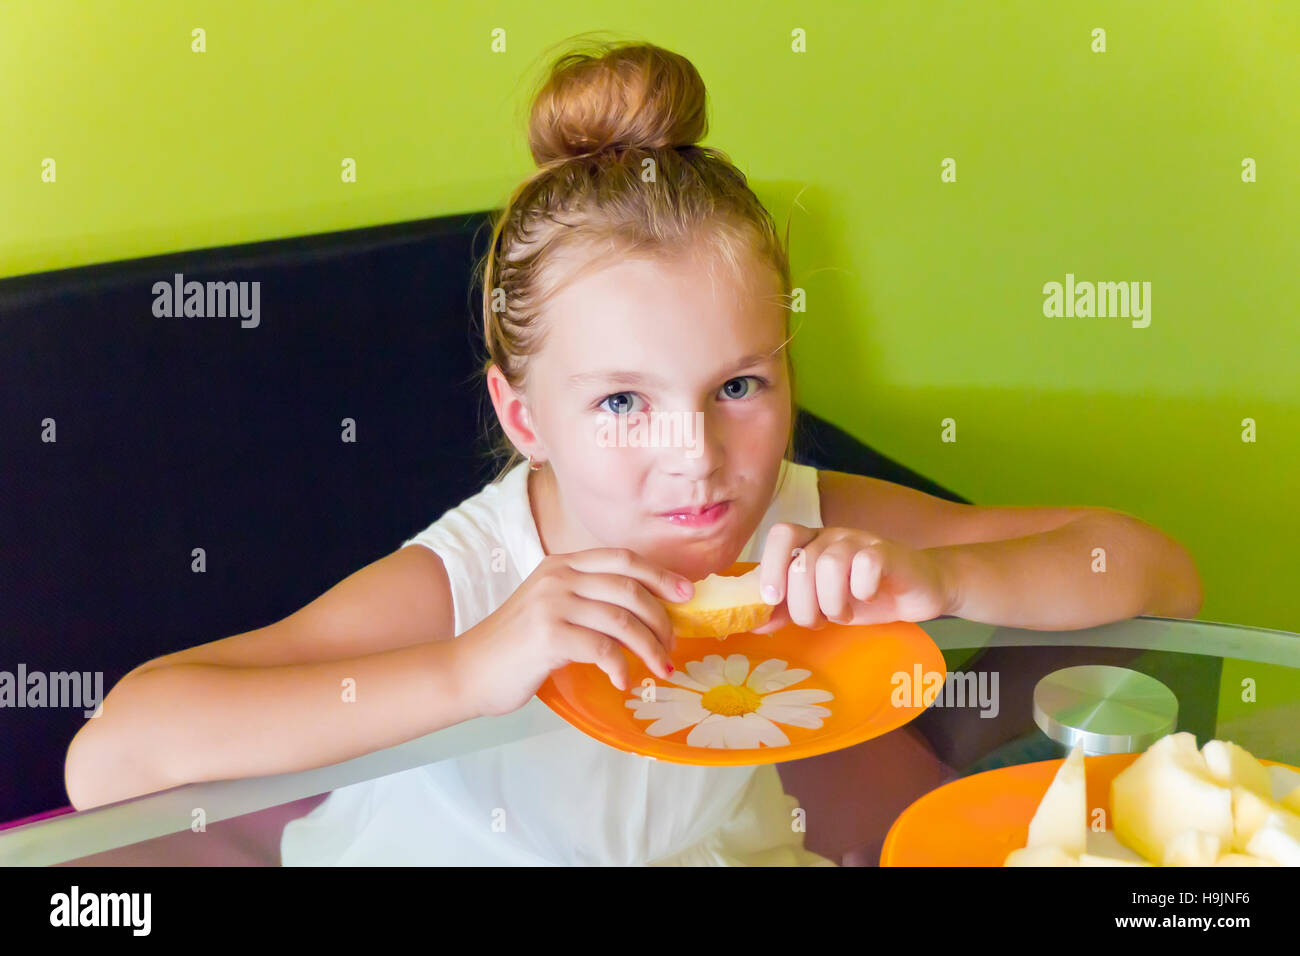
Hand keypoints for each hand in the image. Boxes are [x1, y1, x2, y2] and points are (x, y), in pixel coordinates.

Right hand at [460, 549, 689, 717]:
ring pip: (623, 620)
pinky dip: (621, 667)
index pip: (623, 559)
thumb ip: (587, 600)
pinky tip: (623, 681)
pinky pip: (604, 649)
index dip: (660, 575)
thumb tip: (644, 613)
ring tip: (659, 667)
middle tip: (672, 645)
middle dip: (661, 619)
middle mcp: (559, 577)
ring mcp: (553, 604)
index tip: (686, 595)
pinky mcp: (549, 636)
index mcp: (562, 564)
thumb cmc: (515, 646)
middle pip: (630, 589)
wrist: (467, 670)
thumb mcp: (551, 607)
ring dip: (650, 647)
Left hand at [750, 523, 952, 630]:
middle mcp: (832, 536)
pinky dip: (861, 590)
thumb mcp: (820, 604)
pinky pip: (865, 565)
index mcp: (811, 542)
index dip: (770, 565)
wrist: (919, 590)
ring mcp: (861, 541)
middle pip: (801, 562)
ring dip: (832, 602)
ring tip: (842, 614)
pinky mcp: (888, 552)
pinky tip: (868, 598)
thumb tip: (752, 623)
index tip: (772, 598)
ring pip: (829, 565)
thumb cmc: (864, 595)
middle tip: (818, 621)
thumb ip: (787, 609)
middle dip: (803, 604)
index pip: (781, 534)